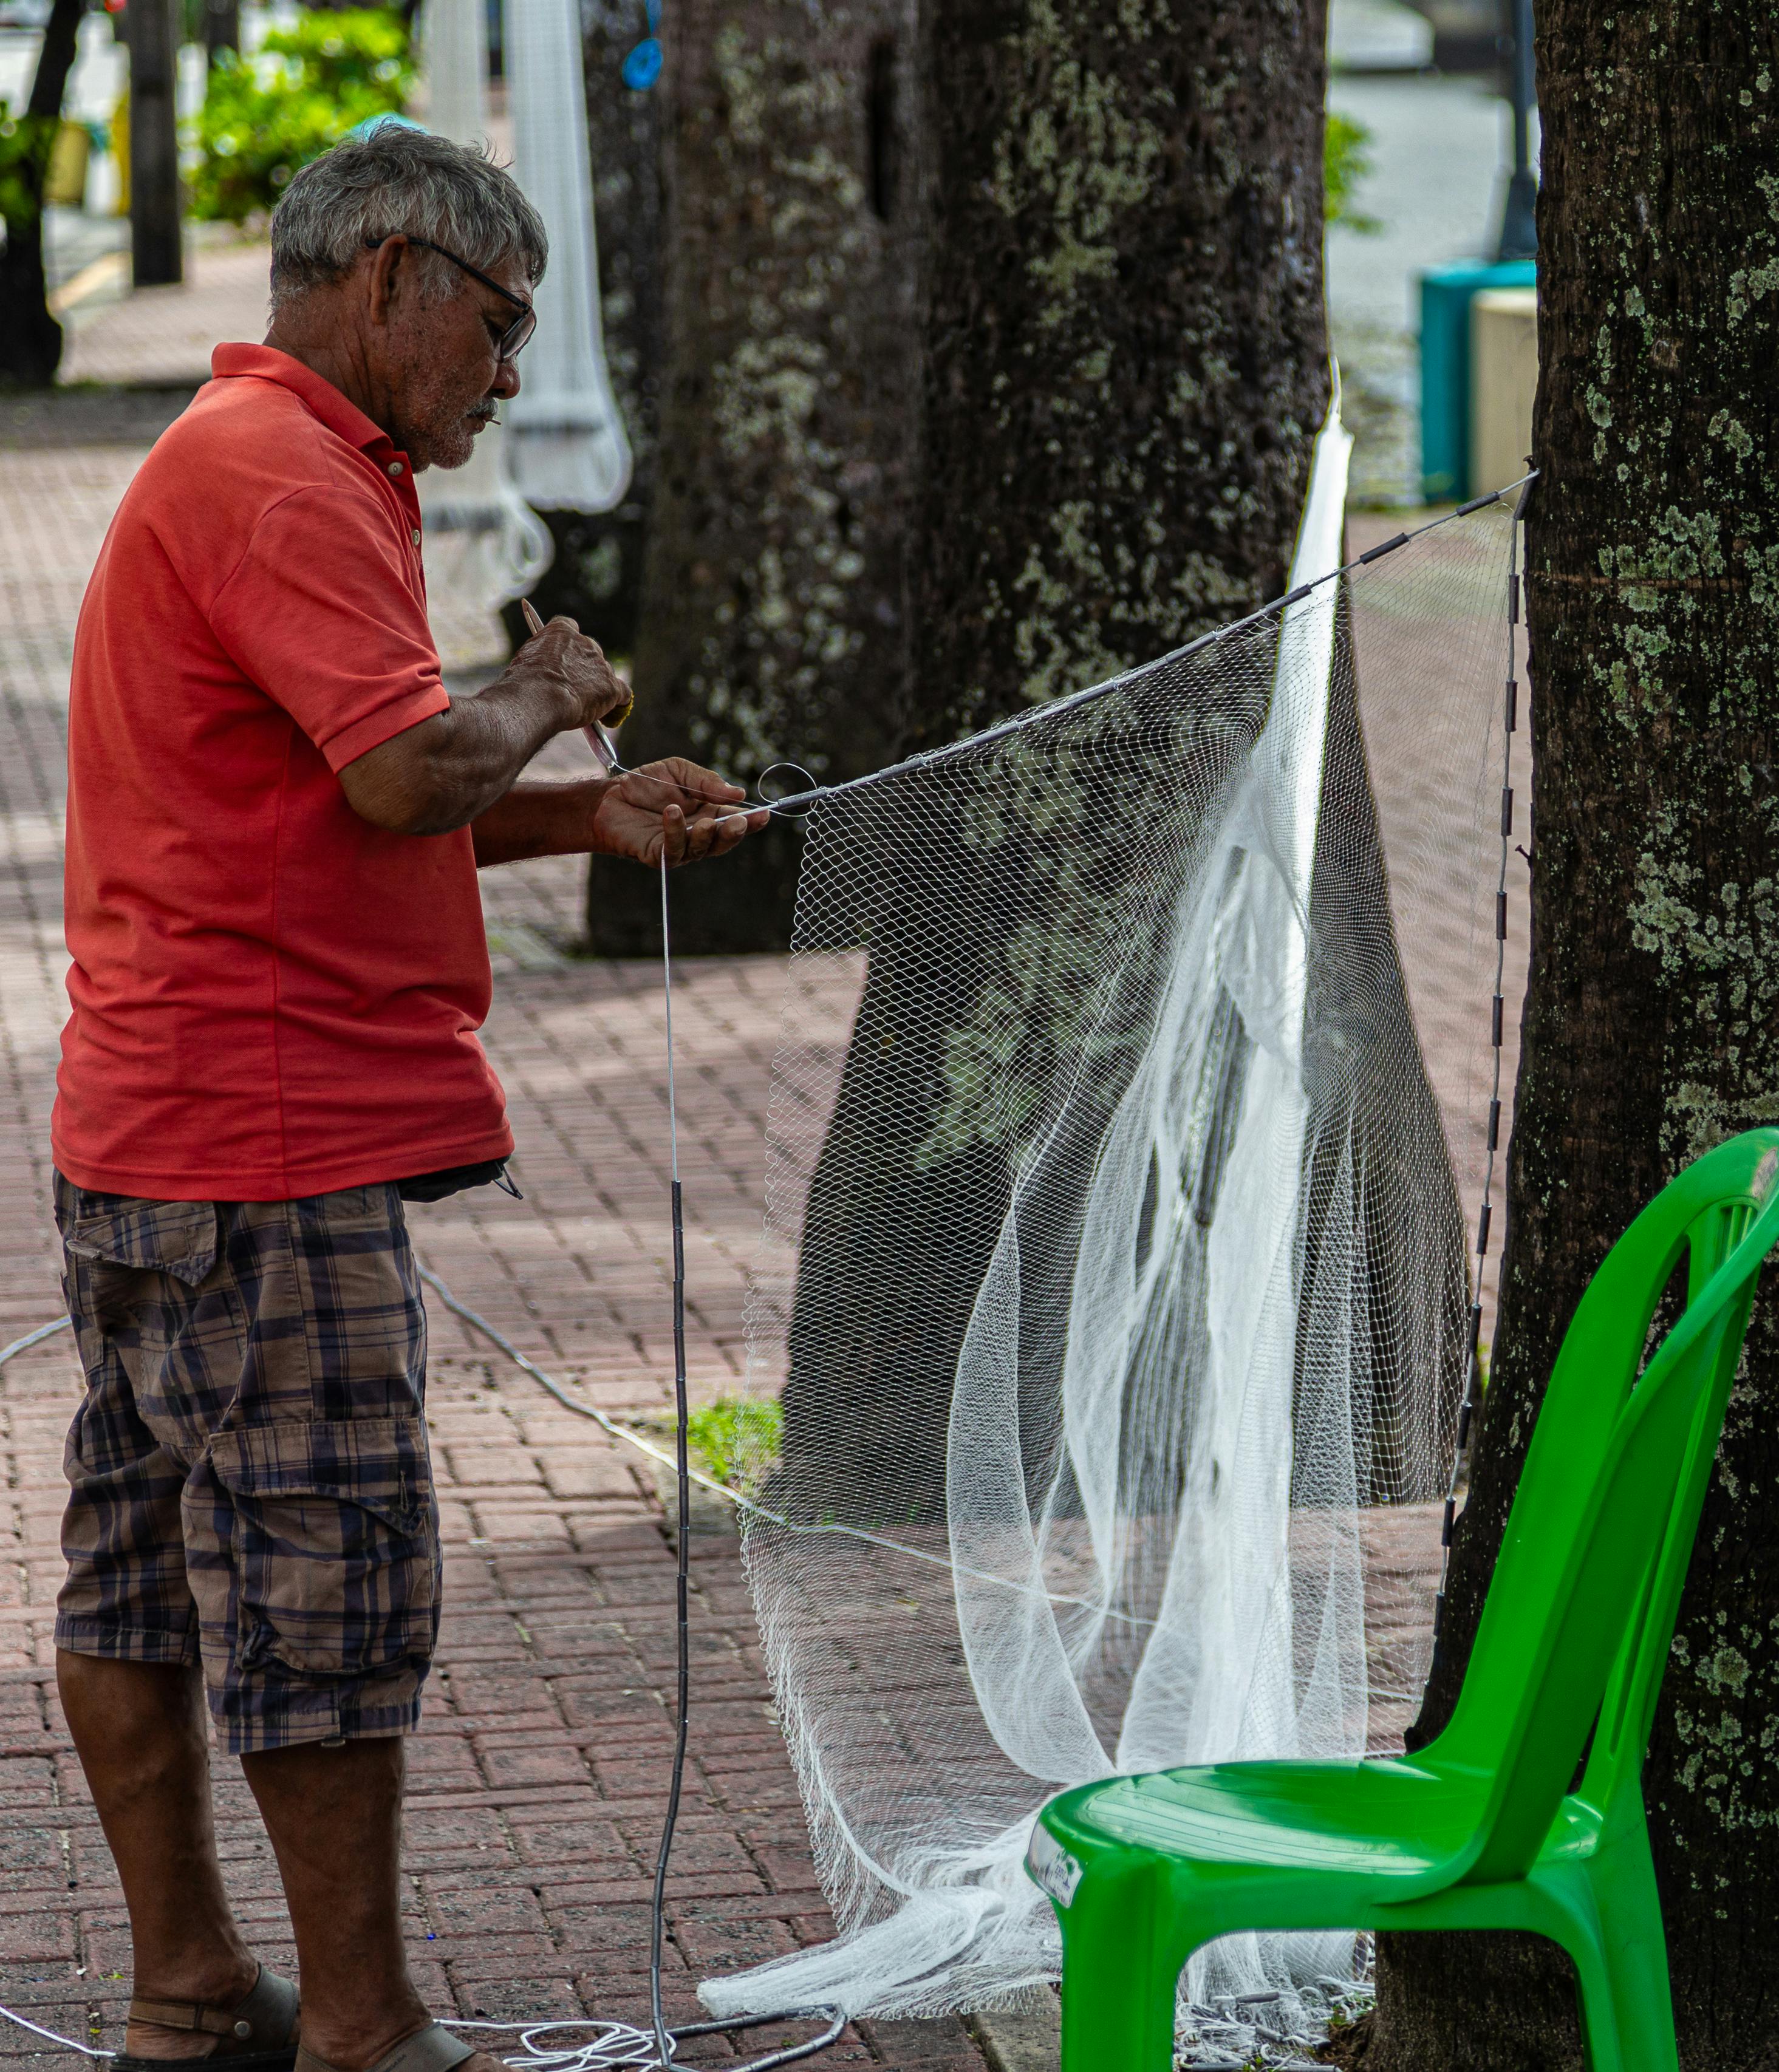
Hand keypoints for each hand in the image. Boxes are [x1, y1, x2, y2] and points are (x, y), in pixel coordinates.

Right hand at [512, 611, 630, 730]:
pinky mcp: (611, 686)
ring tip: (584, 705)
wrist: (537, 697)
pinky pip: (623, 693)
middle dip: (583, 667)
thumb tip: (544, 671)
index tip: (562, 656)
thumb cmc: (524, 683)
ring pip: (604, 674)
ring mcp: (600, 665)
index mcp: (561, 631)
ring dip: (597, 686)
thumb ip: (541, 660)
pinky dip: (618, 703)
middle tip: (572, 686)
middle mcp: (585, 643)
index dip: (567, 645)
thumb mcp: (526, 662)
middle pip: (590, 652)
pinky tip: (611, 712)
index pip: (570, 628)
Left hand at [592, 758, 769, 866]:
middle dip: (734, 833)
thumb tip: (739, 794)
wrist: (609, 797)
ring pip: (703, 849)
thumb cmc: (645, 784)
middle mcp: (698, 833)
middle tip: (738, 822)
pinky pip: (674, 850)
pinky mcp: (659, 855)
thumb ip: (707, 781)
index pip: (736, 819)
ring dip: (706, 835)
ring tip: (704, 821)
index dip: (752, 820)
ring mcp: (680, 847)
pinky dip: (675, 832)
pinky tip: (671, 813)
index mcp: (709, 812)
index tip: (765, 814)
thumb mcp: (679, 771)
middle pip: (725, 840)